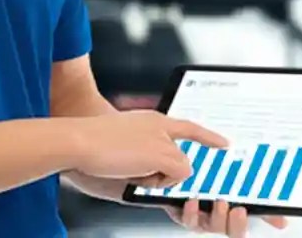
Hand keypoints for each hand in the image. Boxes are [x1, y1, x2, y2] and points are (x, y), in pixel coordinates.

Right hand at [72, 110, 227, 183]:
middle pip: (181, 158)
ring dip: (157, 178)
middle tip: (132, 167)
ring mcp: (163, 138)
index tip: (224, 144)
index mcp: (149, 119)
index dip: (207, 136)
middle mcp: (160, 125)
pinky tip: (134, 170)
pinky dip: (157, 181)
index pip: (186, 126)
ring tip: (128, 166)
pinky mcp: (164, 153)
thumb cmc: (89, 146)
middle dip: (164, 172)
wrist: (77, 140)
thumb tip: (153, 170)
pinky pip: (176, 176)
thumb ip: (141, 152)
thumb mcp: (121, 145)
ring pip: (180, 169)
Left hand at [165, 198, 288, 235]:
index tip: (244, 211)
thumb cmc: (215, 190)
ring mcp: (198, 218)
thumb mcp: (242, 195)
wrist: (185, 181)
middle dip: (232, 222)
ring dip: (214, 216)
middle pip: (225, 230)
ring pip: (206, 225)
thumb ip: (262, 209)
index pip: (240, 230)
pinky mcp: (181, 213)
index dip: (242, 224)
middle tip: (235, 208)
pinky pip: (185, 218)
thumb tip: (282, 222)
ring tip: (218, 202)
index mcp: (230, 219)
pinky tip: (193, 201)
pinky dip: (190, 212)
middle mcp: (215, 221)